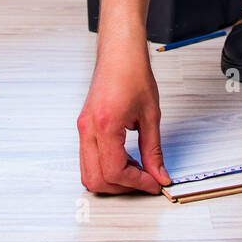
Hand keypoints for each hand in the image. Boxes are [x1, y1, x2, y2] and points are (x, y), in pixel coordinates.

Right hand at [78, 48, 170, 194]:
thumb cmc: (133, 74)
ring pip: (89, 173)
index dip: (137, 183)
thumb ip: (153, 150)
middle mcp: (88, 129)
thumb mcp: (151, 116)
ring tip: (137, 170)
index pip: (115, 171)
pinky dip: (106, 167)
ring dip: (113, 179)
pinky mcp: (83, 127)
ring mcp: (82, 129)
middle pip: (97, 179)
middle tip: (146, 181)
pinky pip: (88, 159)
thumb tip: (159, 174)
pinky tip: (126, 160)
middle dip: (123, 187)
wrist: (119, 54)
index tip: (154, 183)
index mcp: (105, 125)